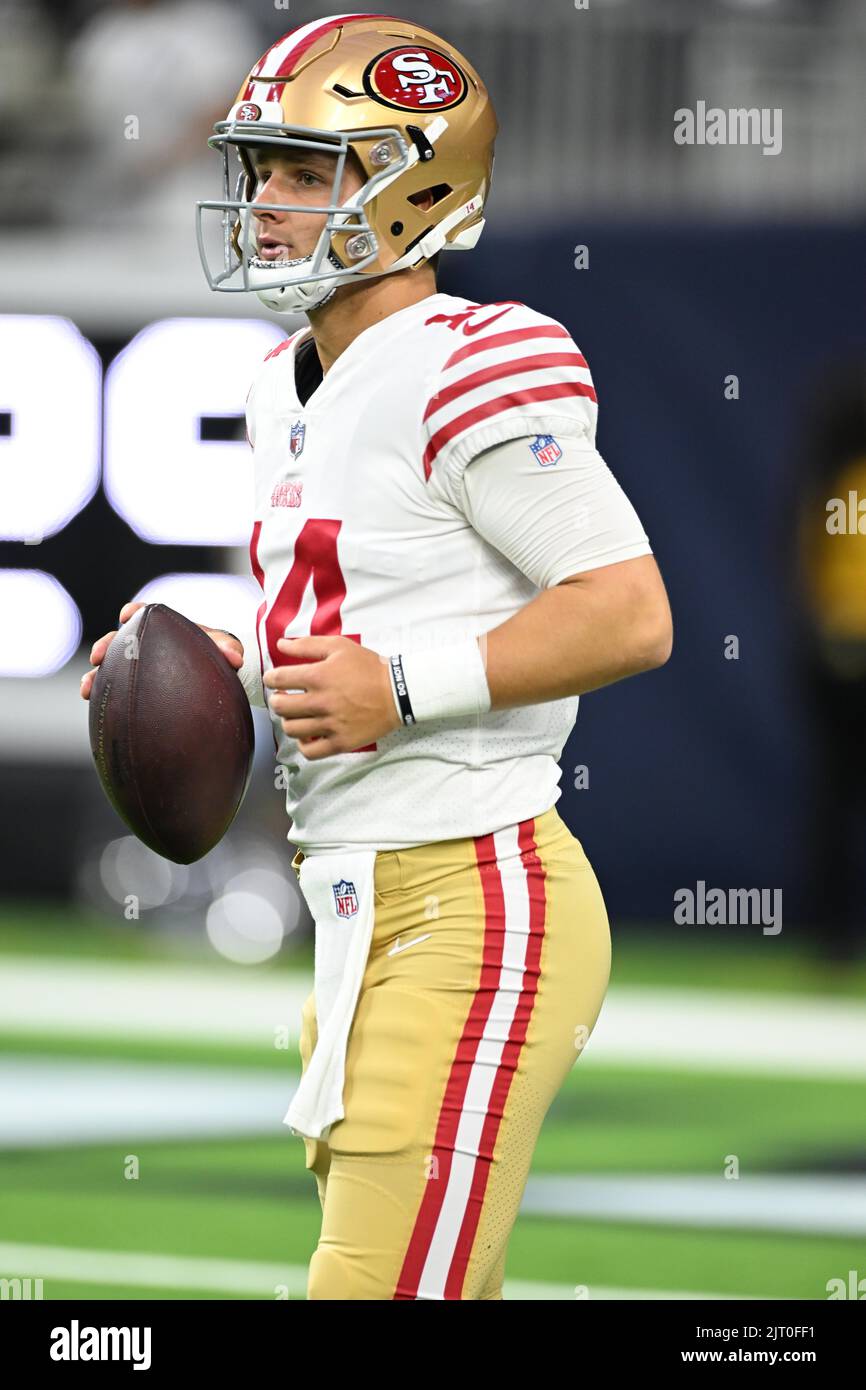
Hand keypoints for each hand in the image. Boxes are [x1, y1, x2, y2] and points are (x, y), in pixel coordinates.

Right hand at [80, 601, 243, 699]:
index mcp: (166, 628)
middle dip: (106, 646)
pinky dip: (104, 698)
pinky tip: (93, 706)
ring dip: (97, 676)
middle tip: (98, 657)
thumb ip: (229, 649)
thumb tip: (235, 658)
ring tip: (87, 689)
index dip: (135, 612)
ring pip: (112, 667)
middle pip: (120, 640)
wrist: (217, 677)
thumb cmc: (220, 657)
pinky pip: (117, 691)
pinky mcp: (136, 686)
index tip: (126, 614)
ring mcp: (139, 665)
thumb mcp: (226, 651)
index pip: (147, 614)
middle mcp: (148, 644)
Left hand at [263, 634, 400, 759]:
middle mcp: (321, 702)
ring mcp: (330, 725)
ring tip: (296, 714)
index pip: (278, 679)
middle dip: (277, 699)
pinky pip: (310, 752)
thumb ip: (307, 644)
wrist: (398, 692)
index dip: (271, 678)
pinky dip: (303, 744)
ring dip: (288, 720)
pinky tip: (308, 734)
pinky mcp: (340, 742)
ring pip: (291, 729)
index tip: (275, 679)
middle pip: (280, 706)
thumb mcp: (340, 647)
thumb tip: (280, 644)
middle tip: (284, 696)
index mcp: (318, 676)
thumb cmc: (369, 667)